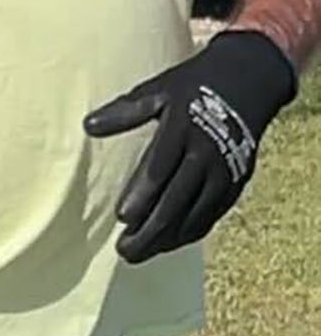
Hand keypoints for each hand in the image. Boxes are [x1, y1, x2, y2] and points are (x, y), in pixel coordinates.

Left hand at [84, 29, 297, 263]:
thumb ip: (125, 111)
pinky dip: (192, 230)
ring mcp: (225, 171)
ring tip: (140, 253)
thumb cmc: (192, 87)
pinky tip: (170, 242)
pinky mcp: (237, 181)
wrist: (248, 82)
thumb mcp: (158, 90)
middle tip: (124, 251)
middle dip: (151, 229)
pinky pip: (213, 213)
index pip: (160, 169)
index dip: (142, 194)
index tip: (122, 217)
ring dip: (169, 237)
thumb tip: (88, 126)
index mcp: (183, 130)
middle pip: (178, 200)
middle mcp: (207, 155)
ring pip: (197, 213)